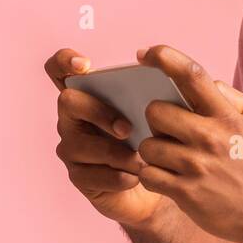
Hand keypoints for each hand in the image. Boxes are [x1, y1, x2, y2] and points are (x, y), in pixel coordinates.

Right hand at [44, 47, 168, 229]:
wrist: (156, 181)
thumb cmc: (155, 137)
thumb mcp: (158, 114)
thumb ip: (158, 94)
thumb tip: (183, 79)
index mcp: (89, 94)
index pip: (59, 68)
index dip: (65, 60)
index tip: (86, 66)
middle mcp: (72, 117)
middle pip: (68, 101)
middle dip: (100, 113)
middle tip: (128, 129)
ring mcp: (70, 147)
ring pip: (79, 144)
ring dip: (115, 153)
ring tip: (142, 162)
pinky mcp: (77, 176)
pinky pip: (91, 175)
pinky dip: (117, 176)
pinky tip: (136, 178)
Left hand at [134, 44, 242, 242]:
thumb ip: (230, 97)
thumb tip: (202, 82)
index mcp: (227, 116)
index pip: (192, 75)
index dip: (165, 58)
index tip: (145, 54)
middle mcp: (210, 138)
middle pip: (156, 111)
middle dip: (155, 118)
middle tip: (167, 129)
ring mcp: (197, 167)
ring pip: (148, 146)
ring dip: (153, 151)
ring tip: (169, 158)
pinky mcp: (186, 194)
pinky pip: (148, 175)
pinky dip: (152, 176)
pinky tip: (168, 178)